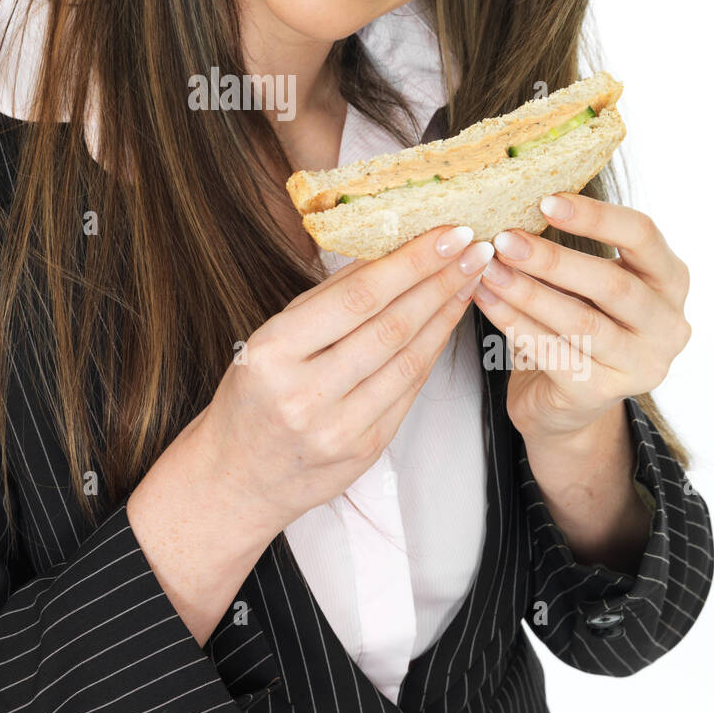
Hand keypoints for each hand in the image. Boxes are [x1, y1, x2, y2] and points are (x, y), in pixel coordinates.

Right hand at [192, 225, 494, 536]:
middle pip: (391, 326)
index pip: (356, 298)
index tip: (446, 234)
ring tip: (470, 278)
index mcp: (275, 352)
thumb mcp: (269, 339)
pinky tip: (447, 321)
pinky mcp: (366, 449)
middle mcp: (306, 392)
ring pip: (409, 359)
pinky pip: (409, 390)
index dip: (410, 263)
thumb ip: (325, 300)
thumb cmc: (252, 397)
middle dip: (440, 281)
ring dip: (446, 314)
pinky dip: (433, 350)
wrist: (238, 478)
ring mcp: (339, 427)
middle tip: (475, 248)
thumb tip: (386, 252)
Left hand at [471, 191, 691, 442]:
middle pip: (613, 284)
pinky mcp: (601, 394)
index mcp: (670, 280)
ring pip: (581, 322)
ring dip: (527, 293)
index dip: (595, 216)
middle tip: (504, 240)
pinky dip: (514, 323)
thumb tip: (514, 206)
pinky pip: (553, 353)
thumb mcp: (586, 281)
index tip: (545, 200)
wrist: (565, 398)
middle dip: (553, 260)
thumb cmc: (577, 320)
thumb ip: (571, 248)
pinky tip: (485, 300)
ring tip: (488, 269)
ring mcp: (640, 365)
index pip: (643, 236)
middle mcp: (667, 325)